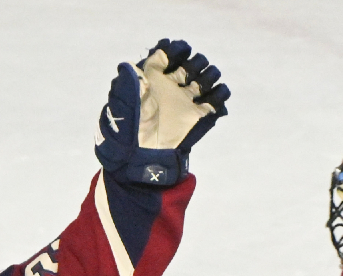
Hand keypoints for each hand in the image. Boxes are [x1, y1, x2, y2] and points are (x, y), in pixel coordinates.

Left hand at [95, 39, 229, 186]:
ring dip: (210, 75)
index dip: (175, 50)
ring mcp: (185, 101)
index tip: (179, 52)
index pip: (167, 55)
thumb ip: (128, 82)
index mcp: (152, 79)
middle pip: (191, 64)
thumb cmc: (126, 130)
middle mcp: (170, 87)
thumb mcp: (122, 103)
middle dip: (196, 63)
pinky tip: (217, 95)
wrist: (139, 159)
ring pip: (205, 79)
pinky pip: (215, 101)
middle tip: (191, 72)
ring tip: (204, 83)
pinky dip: (220, 95)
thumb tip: (130, 65)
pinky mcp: (197, 117)